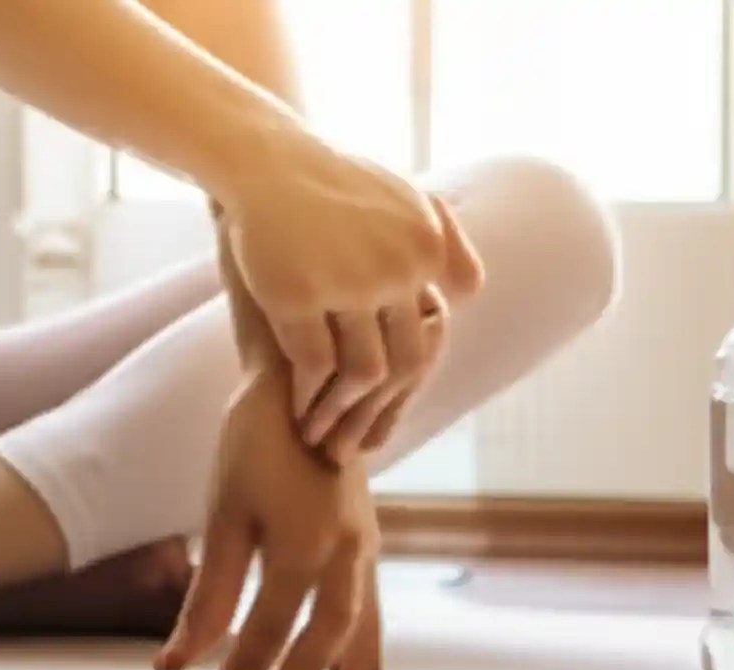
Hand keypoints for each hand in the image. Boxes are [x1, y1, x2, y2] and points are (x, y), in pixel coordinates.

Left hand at [153, 368, 379, 669]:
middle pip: (327, 633)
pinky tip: (356, 661)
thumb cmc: (255, 444)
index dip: (246, 666)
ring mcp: (364, 542)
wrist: (300, 384)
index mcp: (303, 546)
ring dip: (348, 666)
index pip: (269, 627)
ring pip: (363, 622)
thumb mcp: (222, 515)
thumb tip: (175, 661)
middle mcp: (344, 550)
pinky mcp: (369, 534)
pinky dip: (366, 637)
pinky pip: (373, 599)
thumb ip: (208, 596)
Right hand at [221, 145, 483, 461]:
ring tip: (317, 433)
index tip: (383, 411)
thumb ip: (442, 242)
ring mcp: (348, 283)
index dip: (410, 382)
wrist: (267, 158)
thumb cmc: (332, 182)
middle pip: (405, 365)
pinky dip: (305, 395)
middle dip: (377, 414)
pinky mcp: (297, 295)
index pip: (432, 339)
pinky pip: (312, 364)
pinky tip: (292, 408)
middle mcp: (397, 268)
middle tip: (351, 446)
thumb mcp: (403, 198)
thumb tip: (466, 295)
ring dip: (341, 413)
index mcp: (426, 248)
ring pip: (362, 372)